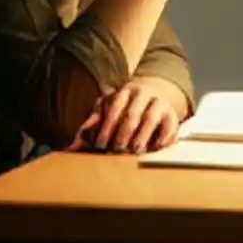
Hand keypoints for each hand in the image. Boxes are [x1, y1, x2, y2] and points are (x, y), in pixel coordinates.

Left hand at [67, 77, 182, 153]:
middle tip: (116, 150)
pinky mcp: (173, 113)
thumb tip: (68, 149)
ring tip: (134, 150)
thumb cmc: (125, 108)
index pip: (114, 108)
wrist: (156, 92)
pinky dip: (164, 137)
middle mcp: (144, 94)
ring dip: (142, 137)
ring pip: (151, 118)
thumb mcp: (107, 111)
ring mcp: (160, 102)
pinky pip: (171, 125)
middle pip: (133, 115)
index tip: (100, 144)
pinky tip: (154, 147)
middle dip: (123, 135)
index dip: (107, 128)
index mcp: (125, 91)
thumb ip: (90, 128)